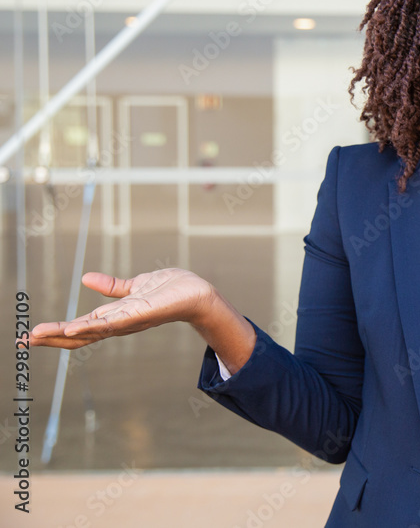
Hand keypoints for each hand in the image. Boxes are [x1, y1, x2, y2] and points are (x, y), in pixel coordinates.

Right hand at [29, 269, 215, 349]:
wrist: (196, 292)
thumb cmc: (169, 290)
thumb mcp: (134, 286)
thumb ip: (112, 287)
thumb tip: (86, 279)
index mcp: (113, 316)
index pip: (78, 328)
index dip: (54, 332)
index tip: (29, 336)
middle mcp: (117, 323)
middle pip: (78, 335)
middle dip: (50, 338)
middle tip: (22, 341)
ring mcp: (127, 321)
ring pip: (90, 331)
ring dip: (62, 334)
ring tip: (37, 336)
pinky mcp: (139, 315)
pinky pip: (112, 323)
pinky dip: (91, 327)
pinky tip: (72, 329)